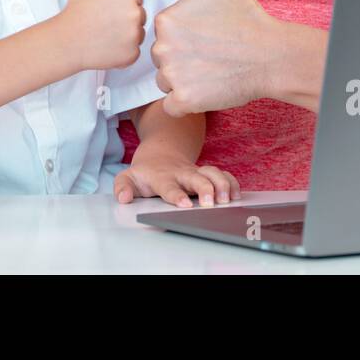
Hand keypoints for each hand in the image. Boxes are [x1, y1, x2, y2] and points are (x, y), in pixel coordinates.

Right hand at [55, 0, 146, 71]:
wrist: (66, 41)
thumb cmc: (76, 10)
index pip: (134, 0)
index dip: (118, 5)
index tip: (104, 10)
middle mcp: (136, 13)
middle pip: (138, 17)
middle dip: (123, 21)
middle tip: (103, 23)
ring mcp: (135, 36)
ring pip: (137, 35)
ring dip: (124, 37)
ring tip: (104, 35)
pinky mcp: (132, 55)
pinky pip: (134, 52)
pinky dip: (122, 53)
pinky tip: (106, 48)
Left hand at [114, 148, 240, 207]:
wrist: (160, 155)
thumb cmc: (145, 173)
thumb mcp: (128, 178)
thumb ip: (123, 187)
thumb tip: (123, 199)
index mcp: (161, 176)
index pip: (169, 186)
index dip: (176, 195)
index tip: (184, 204)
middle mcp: (181, 173)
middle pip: (196, 178)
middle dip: (206, 189)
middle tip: (212, 204)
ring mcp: (196, 172)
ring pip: (212, 173)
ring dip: (222, 185)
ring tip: (229, 200)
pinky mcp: (207, 173)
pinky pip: (223, 175)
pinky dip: (231, 183)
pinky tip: (237, 195)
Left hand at [152, 0, 278, 114]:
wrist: (272, 55)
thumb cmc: (245, 16)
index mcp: (165, 19)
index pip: (164, 33)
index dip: (185, 35)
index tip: (208, 34)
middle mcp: (162, 47)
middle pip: (163, 58)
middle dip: (183, 58)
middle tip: (213, 52)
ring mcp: (172, 76)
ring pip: (166, 81)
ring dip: (184, 79)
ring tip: (212, 69)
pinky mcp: (183, 101)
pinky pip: (171, 105)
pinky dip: (186, 101)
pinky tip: (207, 87)